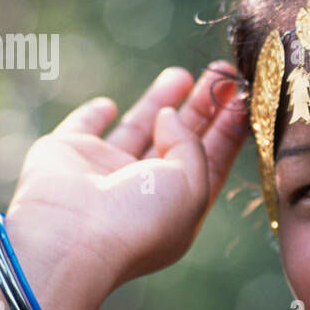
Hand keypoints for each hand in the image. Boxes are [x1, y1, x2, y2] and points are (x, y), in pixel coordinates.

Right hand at [5, 62, 249, 291]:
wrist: (70, 236)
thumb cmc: (140, 220)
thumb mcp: (190, 184)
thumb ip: (191, 144)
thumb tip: (169, 115)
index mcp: (177, 208)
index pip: (209, 162)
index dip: (227, 129)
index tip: (242, 97)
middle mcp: (141, 192)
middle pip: (178, 141)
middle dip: (201, 109)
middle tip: (222, 74)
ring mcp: (102, 173)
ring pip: (138, 129)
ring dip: (160, 102)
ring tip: (183, 75)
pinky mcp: (67, 154)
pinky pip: (83, 127)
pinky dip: (93, 116)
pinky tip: (106, 105)